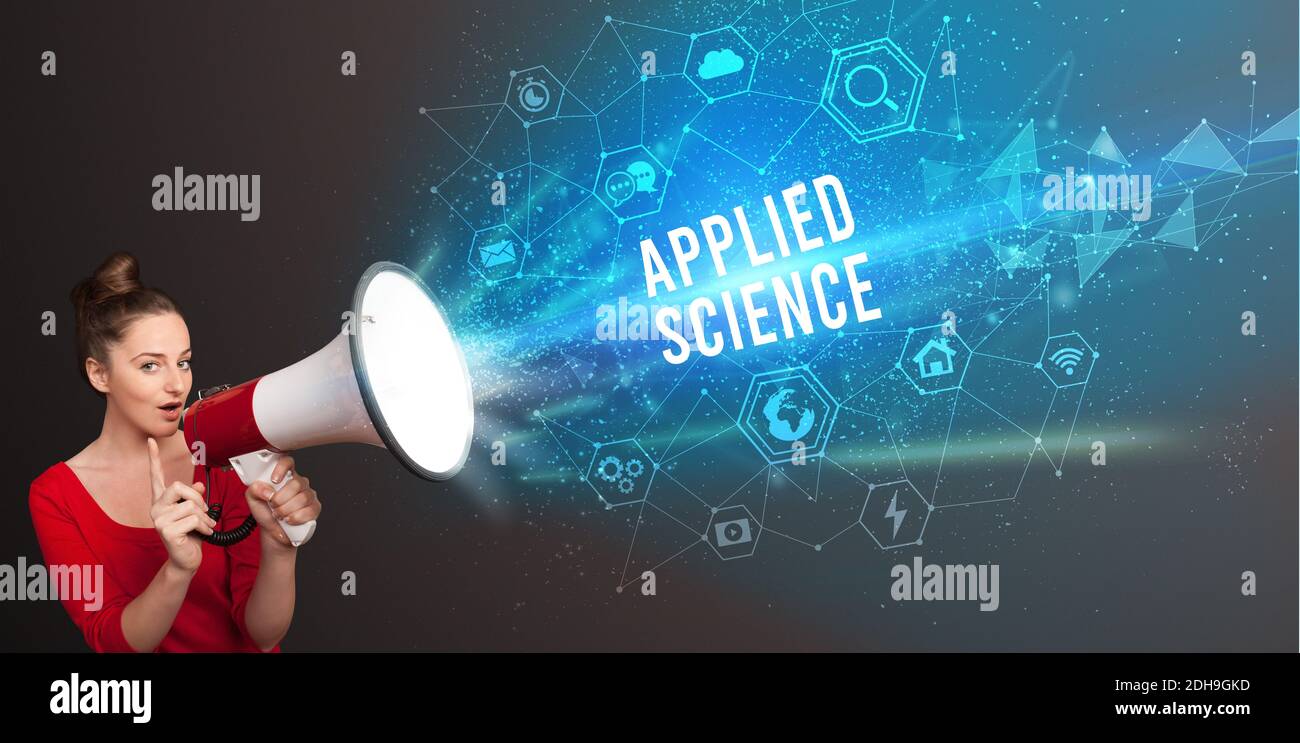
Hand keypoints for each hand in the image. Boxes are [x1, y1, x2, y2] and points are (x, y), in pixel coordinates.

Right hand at [148, 437, 214, 573]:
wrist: (187, 559)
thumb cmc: (190, 536)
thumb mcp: (195, 513)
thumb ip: (194, 497)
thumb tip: (198, 484)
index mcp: (162, 501)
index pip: (156, 476)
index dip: (153, 458)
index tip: (151, 441)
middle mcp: (157, 508)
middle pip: (178, 486)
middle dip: (198, 498)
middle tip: (204, 512)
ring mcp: (159, 519)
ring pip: (191, 505)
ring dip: (205, 517)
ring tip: (204, 526)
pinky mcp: (166, 531)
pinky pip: (193, 518)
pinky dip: (204, 526)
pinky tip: (202, 534)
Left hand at [243, 455, 320, 548]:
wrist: (272, 531)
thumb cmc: (265, 513)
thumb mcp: (253, 500)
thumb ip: (255, 490)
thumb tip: (267, 490)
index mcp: (284, 476)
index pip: (287, 462)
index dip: (282, 468)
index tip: (274, 480)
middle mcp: (298, 483)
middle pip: (296, 483)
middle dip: (280, 499)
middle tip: (273, 505)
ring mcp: (308, 495)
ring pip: (303, 498)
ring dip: (286, 510)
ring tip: (280, 514)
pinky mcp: (315, 508)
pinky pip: (309, 511)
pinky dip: (296, 518)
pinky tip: (289, 520)